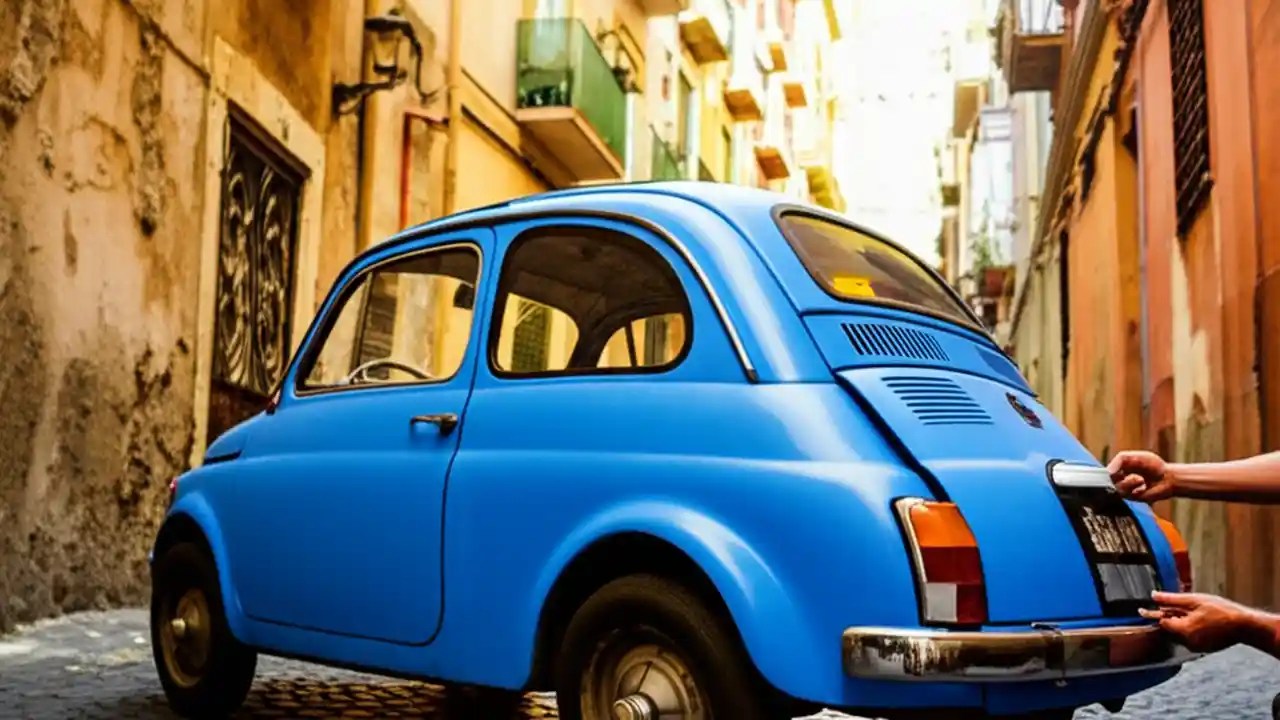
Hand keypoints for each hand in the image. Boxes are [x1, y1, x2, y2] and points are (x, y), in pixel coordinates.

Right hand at [1107, 450, 1176, 501]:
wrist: (1168, 477)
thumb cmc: (1154, 465)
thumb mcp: (1135, 457)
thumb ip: (1121, 460)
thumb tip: (1108, 471)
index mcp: (1118, 468)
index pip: (1104, 472)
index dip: (1104, 472)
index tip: (1106, 471)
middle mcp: (1120, 479)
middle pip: (1106, 481)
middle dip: (1114, 477)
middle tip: (1122, 474)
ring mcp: (1125, 489)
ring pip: (1116, 488)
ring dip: (1128, 482)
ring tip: (1140, 479)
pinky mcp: (1132, 497)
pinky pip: (1125, 494)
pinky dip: (1134, 487)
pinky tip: (1142, 484)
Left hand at [1139, 591, 1261, 652]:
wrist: (1245, 626)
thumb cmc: (1221, 610)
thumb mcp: (1194, 600)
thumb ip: (1171, 599)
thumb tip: (1153, 595)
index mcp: (1184, 630)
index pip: (1161, 623)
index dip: (1154, 614)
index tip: (1142, 610)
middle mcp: (1187, 642)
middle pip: (1168, 629)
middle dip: (1167, 618)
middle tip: (1167, 607)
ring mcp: (1195, 647)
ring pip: (1178, 634)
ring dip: (1178, 623)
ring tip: (1188, 612)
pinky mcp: (1202, 649)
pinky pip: (1188, 638)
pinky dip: (1187, 629)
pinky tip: (1196, 620)